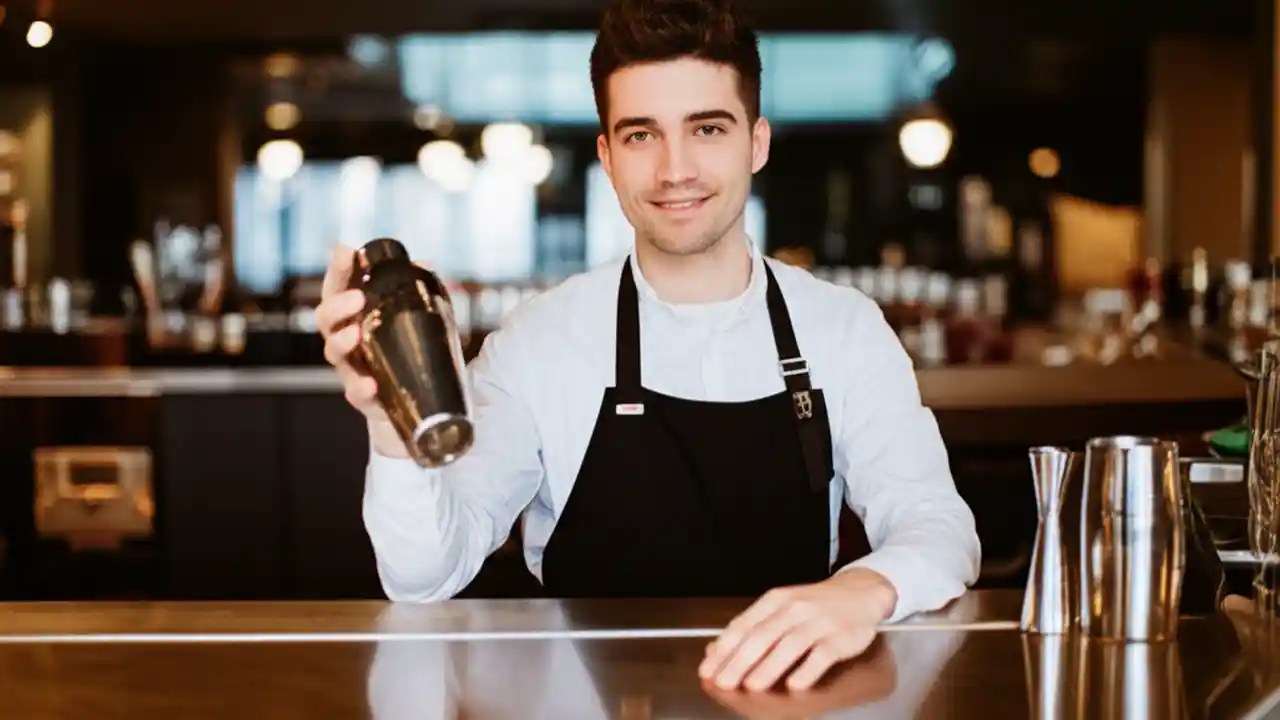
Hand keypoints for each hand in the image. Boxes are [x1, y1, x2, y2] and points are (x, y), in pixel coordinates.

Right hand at [315, 245, 407, 458]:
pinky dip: (361, 388)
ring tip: (356, 335)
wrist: (415, 401)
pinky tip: (371, 384)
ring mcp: (351, 369)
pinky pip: (355, 394)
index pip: (338, 288)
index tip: (344, 252)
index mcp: (354, 316)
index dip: (338, 270)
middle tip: (357, 298)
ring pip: (333, 353)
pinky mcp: (364, 398)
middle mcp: (345, 340)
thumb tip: (426, 264)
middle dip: (337, 306)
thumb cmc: (407, 351)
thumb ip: (419, 291)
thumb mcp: (417, 318)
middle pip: (326, 319)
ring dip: (342, 342)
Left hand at [698, 568, 896, 690]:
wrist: (860, 592)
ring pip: (790, 644)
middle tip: (724, 683)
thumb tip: (715, 650)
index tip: (708, 669)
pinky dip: (807, 669)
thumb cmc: (815, 604)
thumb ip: (751, 628)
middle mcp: (795, 608)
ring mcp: (819, 621)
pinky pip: (822, 654)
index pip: (744, 625)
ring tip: (752, 686)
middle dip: (740, 662)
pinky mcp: (841, 636)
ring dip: (769, 667)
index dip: (724, 649)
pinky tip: (795, 684)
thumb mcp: (781, 607)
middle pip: (763, 636)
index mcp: (775, 600)